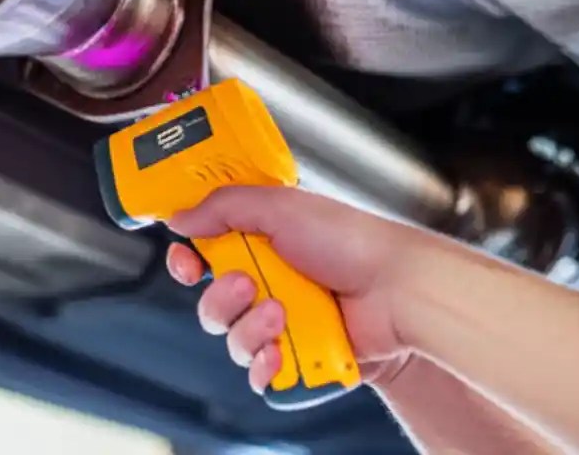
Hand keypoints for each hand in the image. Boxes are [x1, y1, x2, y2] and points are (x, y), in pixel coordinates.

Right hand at [165, 186, 437, 393]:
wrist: (397, 290)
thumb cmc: (353, 242)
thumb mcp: (281, 206)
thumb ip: (224, 206)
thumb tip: (181, 217)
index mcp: (261, 243)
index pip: (204, 255)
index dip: (187, 261)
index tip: (186, 262)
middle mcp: (268, 283)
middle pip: (211, 303)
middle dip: (221, 298)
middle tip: (247, 285)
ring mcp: (282, 322)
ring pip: (232, 339)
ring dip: (249, 328)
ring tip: (282, 314)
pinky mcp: (297, 356)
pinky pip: (259, 372)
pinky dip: (265, 365)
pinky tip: (282, 349)